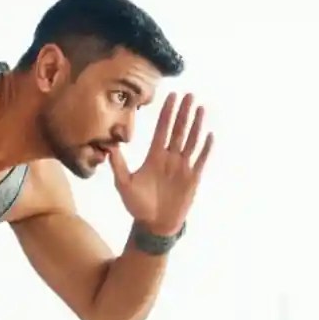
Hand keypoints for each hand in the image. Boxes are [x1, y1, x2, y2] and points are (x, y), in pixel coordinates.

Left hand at [109, 92, 213, 235]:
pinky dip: (205, 148)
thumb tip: (109, 145)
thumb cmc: (138, 205)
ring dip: (196, 125)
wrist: (153, 225)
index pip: (162, 129)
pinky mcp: (192, 179)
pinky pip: (200, 160)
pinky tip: (209, 135)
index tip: (171, 96)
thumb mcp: (124, 184)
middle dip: (183, 112)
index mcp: (154, 156)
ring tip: (200, 108)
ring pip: (191, 141)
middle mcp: (170, 158)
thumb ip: (118, 164)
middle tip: (189, 94)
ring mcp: (182, 167)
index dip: (167, 113)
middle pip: (178, 130)